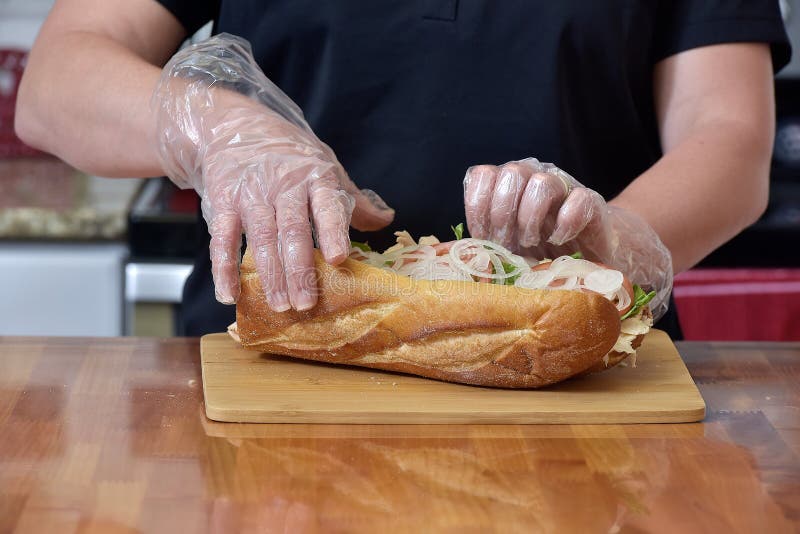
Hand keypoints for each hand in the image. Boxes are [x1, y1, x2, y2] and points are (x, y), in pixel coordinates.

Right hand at [153, 34, 393, 310]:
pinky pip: (223, 239)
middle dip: (299, 268)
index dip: (332, 231)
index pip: (327, 205)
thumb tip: (387, 220)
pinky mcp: (224, 203)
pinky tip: (230, 294)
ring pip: (261, 238)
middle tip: (306, 302)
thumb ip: (354, 199)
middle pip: (292, 230)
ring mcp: (253, 194)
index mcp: (316, 177)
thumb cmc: (291, 155)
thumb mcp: (326, 167)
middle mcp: (284, 186)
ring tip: (280, 305)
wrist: (235, 127)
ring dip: (270, 275)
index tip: (338, 259)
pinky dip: (224, 268)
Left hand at [464, 158, 671, 319]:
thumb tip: (462, 253)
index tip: (485, 235)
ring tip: (532, 242)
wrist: (587, 254)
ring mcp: (563, 185)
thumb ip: (484, 238)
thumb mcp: (503, 244)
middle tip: (507, 243)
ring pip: (542, 183)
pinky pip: (577, 200)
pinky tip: (559, 240)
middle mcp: (533, 175)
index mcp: (506, 182)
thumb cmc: (537, 249)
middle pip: (511, 174)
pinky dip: (565, 224)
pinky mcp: (590, 201)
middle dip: (503, 215)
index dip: (479, 207)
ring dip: (531, 219)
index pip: (481, 175)